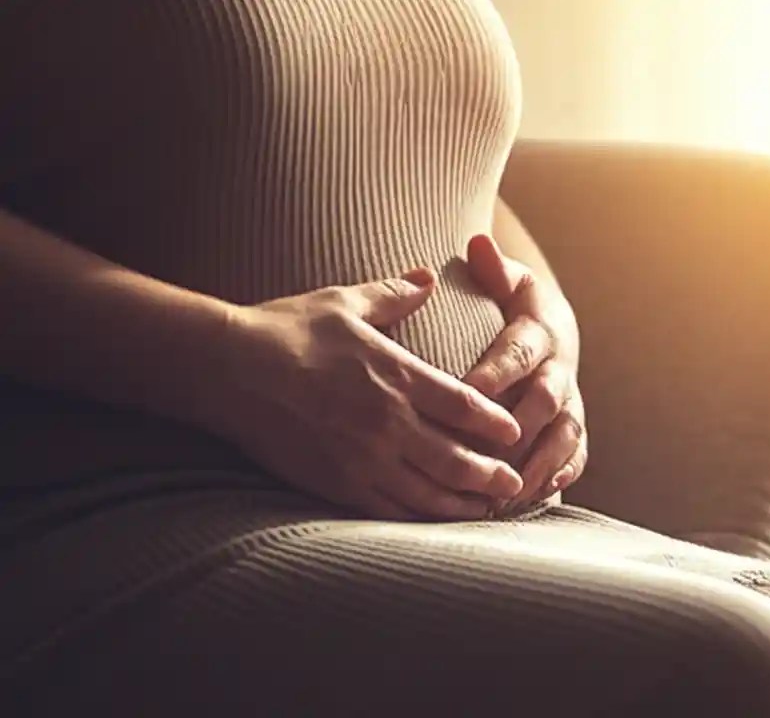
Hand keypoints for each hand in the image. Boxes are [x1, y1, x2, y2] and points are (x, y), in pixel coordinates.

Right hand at [214, 268, 524, 520]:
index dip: (497, 424)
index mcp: (397, 376)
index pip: (466, 406)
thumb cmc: (287, 329)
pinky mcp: (335, 483)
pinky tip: (434, 521)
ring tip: (486, 510)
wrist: (226, 368)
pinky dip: (418, 519)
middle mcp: (386, 422)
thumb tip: (427, 277)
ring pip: (427, 493)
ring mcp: (361, 458)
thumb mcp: (346, 302)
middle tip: (515, 484)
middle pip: (457, 459)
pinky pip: (388, 510)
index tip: (515, 433)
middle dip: (492, 475)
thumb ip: (394, 294)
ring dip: (463, 504)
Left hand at [463, 234, 587, 513]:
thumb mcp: (506, 281)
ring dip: (539, 461)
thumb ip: (493, 270)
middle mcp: (561, 369)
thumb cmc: (512, 306)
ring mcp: (571, 400)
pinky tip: (534, 494)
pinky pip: (576, 453)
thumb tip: (478, 243)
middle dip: (519, 428)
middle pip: (547, 400)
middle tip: (485, 453)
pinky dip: (560, 473)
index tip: (466, 393)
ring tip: (509, 488)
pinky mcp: (574, 426)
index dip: (496, 373)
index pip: (519, 352)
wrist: (549, 329)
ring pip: (564, 433)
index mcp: (540, 332)